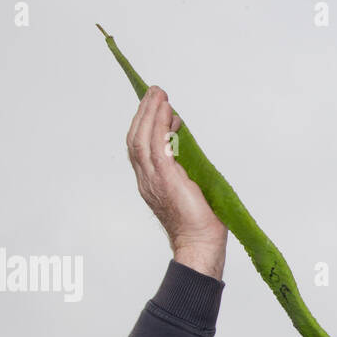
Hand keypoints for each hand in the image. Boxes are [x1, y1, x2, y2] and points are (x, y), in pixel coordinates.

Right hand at [125, 86, 227, 276]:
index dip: (144, 124)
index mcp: (149, 183)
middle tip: (155, 92)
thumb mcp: (188, 188)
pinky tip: (168, 112)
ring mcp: (153, 180)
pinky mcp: (166, 179)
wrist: (201, 244)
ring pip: (142, 138)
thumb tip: (184, 144)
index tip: (155, 107)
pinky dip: (160, 125)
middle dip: (144, 112)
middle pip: (135, 138)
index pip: (138, 147)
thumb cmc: (199, 223)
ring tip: (159, 95)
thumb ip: (182, 168)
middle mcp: (146, 180)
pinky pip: (157, 146)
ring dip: (150, 113)